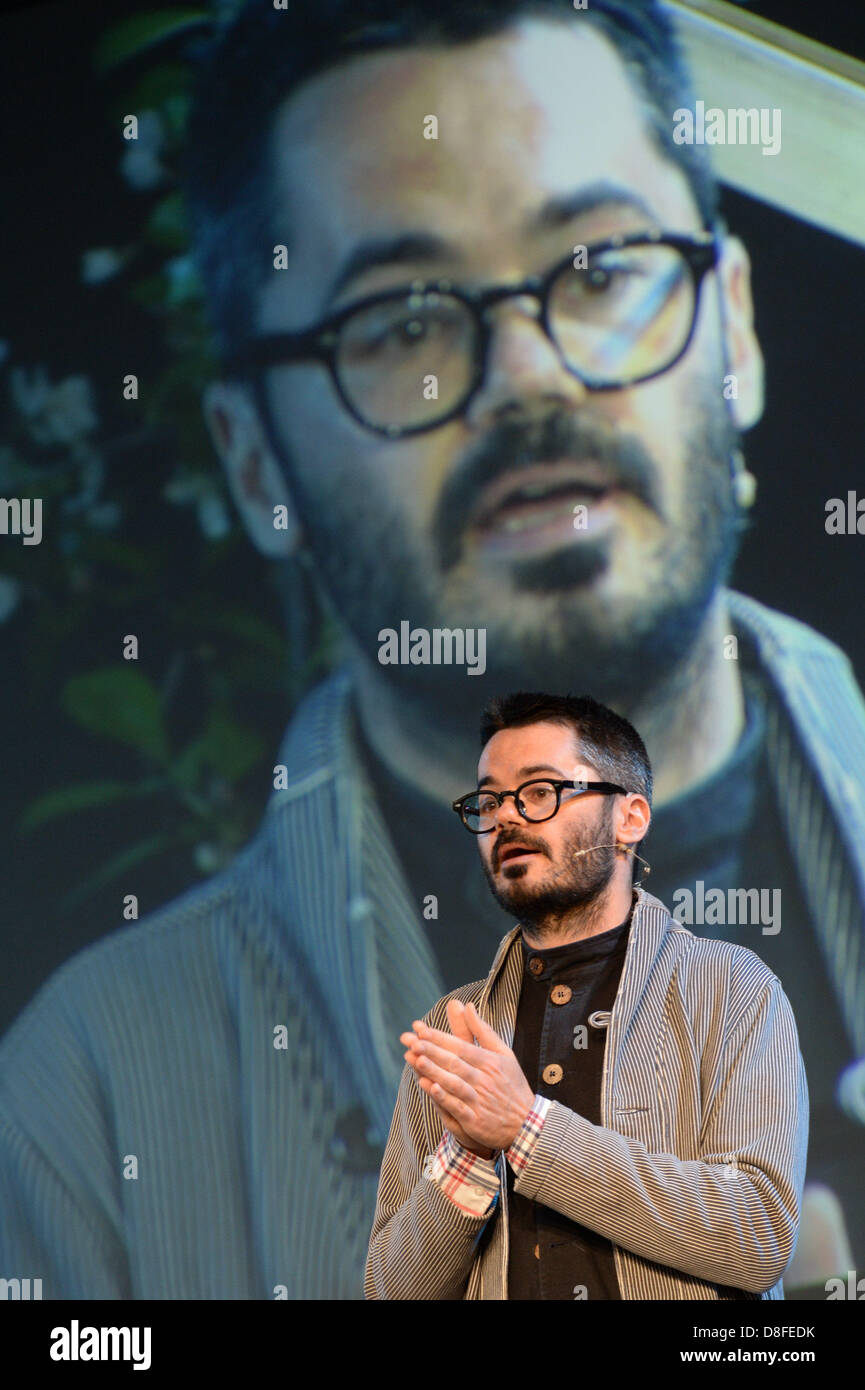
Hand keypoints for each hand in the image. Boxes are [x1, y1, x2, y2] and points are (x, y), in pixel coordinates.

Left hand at [401, 1000, 535, 1152]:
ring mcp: (480, 1101)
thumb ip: (483, 1031)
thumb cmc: (512, 1085)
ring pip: (454, 1083)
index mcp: (491, 1062)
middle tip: (412, 1041)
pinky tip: (431, 1088)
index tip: (421, 1030)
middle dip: (432, 1051)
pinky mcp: (476, 1121)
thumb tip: (468, 1005)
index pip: (461, 1047)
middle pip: (455, 1062)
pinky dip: (445, 1098)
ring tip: (416, 1059)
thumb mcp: (504, 1054)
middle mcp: (485, 1080)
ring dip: (435, 1071)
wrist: (527, 1124)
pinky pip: (458, 1108)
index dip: (440, 1038)